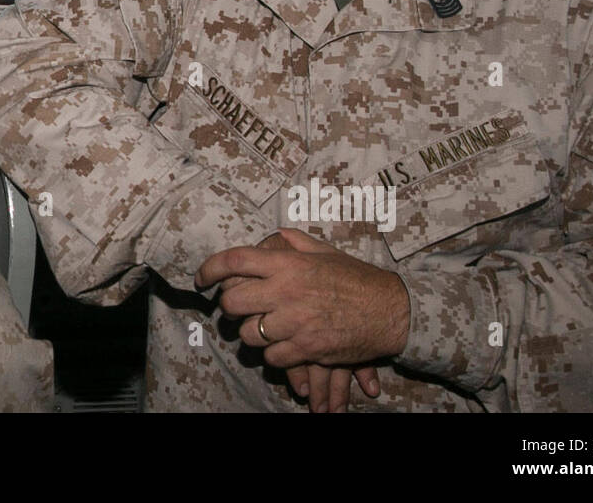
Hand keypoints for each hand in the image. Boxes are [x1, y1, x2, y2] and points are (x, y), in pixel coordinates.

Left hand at [221, 232, 380, 412]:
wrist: (391, 311)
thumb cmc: (357, 279)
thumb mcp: (325, 252)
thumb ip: (296, 243)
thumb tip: (275, 235)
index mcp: (288, 263)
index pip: (234, 261)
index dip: (209, 269)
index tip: (201, 279)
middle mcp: (286, 291)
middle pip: (232, 302)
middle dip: (229, 307)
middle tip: (237, 308)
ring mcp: (295, 322)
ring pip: (249, 334)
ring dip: (252, 333)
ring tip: (265, 327)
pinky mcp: (306, 349)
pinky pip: (271, 357)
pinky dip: (274, 354)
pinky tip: (284, 345)